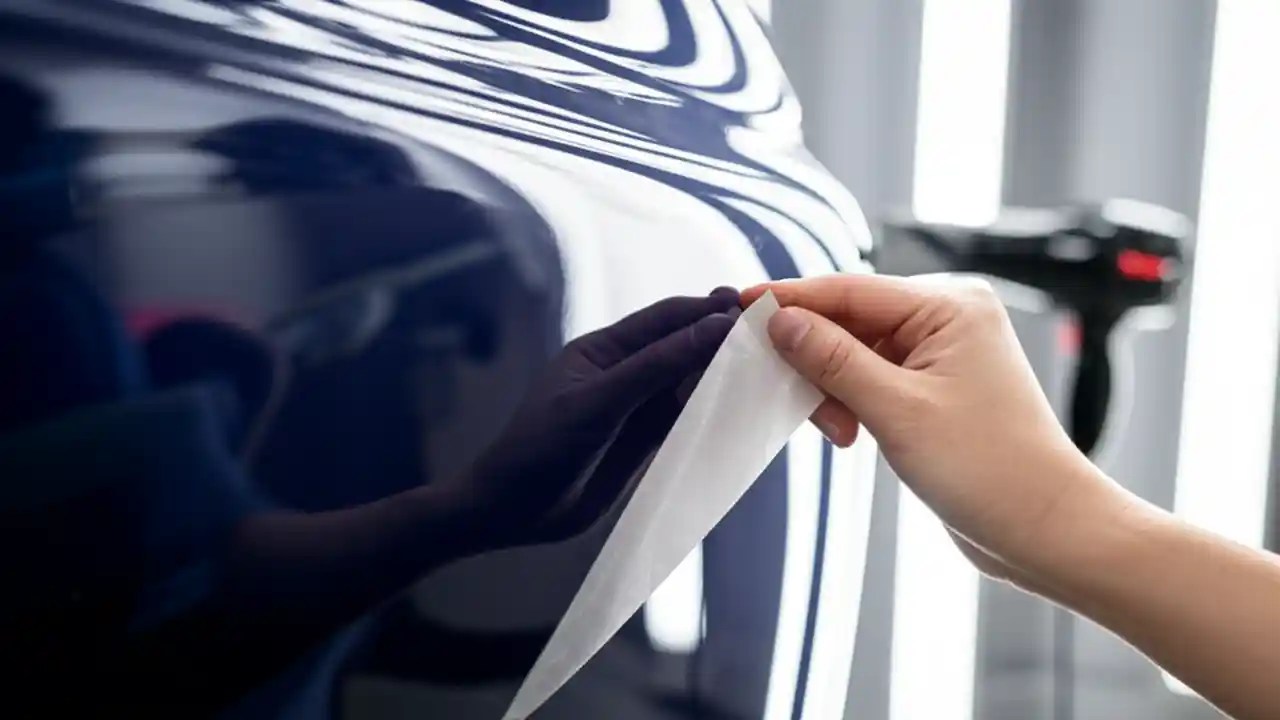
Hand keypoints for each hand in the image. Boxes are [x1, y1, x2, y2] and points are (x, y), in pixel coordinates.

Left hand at [454, 288, 739, 548]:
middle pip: (681, 346)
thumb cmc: (541, 447)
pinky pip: (684, 419)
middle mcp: (622, 372)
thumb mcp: (598, 402)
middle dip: (721, 339)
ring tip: (767, 368)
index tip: (750, 309)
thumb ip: (656, 367)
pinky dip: (712, 412)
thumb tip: (713, 329)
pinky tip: (740, 410)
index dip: (706, 312)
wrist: (511, 512)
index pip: (665, 319)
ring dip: (721, 375)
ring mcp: (633, 408)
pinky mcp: (642, 443)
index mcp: (603, 349)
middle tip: (772, 336)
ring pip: (687, 383)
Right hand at [742, 275, 1120, 581]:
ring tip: (837, 429)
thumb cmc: (989, 469)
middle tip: (786, 391)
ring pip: (855, 352)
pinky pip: (872, 377)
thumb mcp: (896, 410)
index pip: (851, 289)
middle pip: (850, 319)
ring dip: (833, 387)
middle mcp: (948, 318)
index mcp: (950, 305)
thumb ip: (833, 360)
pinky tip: (850, 432)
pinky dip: (850, 401)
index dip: (793, 298)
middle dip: (815, 357)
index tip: (742, 304)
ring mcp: (942, 353)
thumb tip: (781, 320)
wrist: (1043, 528)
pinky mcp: (933, 387)